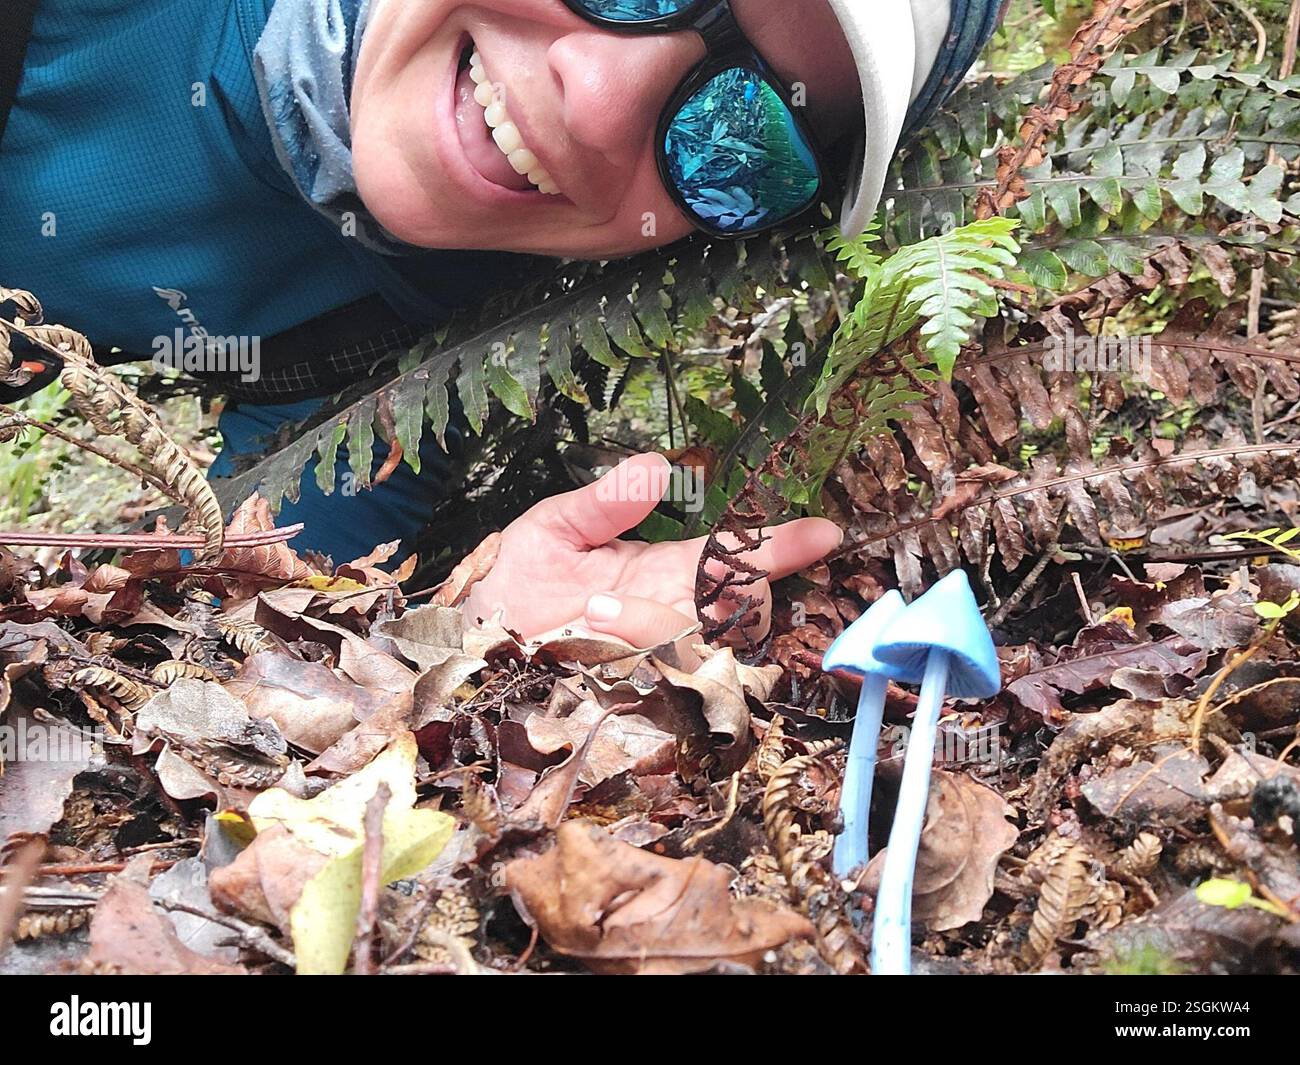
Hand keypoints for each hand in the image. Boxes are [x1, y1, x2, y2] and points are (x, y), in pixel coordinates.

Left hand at [463, 453, 840, 652]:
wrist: (464, 655)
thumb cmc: (510, 590)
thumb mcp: (552, 532)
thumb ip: (603, 503)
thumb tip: (658, 465)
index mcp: (665, 573)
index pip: (737, 557)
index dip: (782, 545)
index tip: (827, 531)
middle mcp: (674, 619)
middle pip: (743, 609)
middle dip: (725, 592)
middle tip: (656, 587)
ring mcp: (661, 663)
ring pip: (704, 648)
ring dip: (651, 625)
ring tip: (591, 611)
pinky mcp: (642, 702)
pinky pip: (670, 687)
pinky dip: (637, 658)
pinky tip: (592, 639)